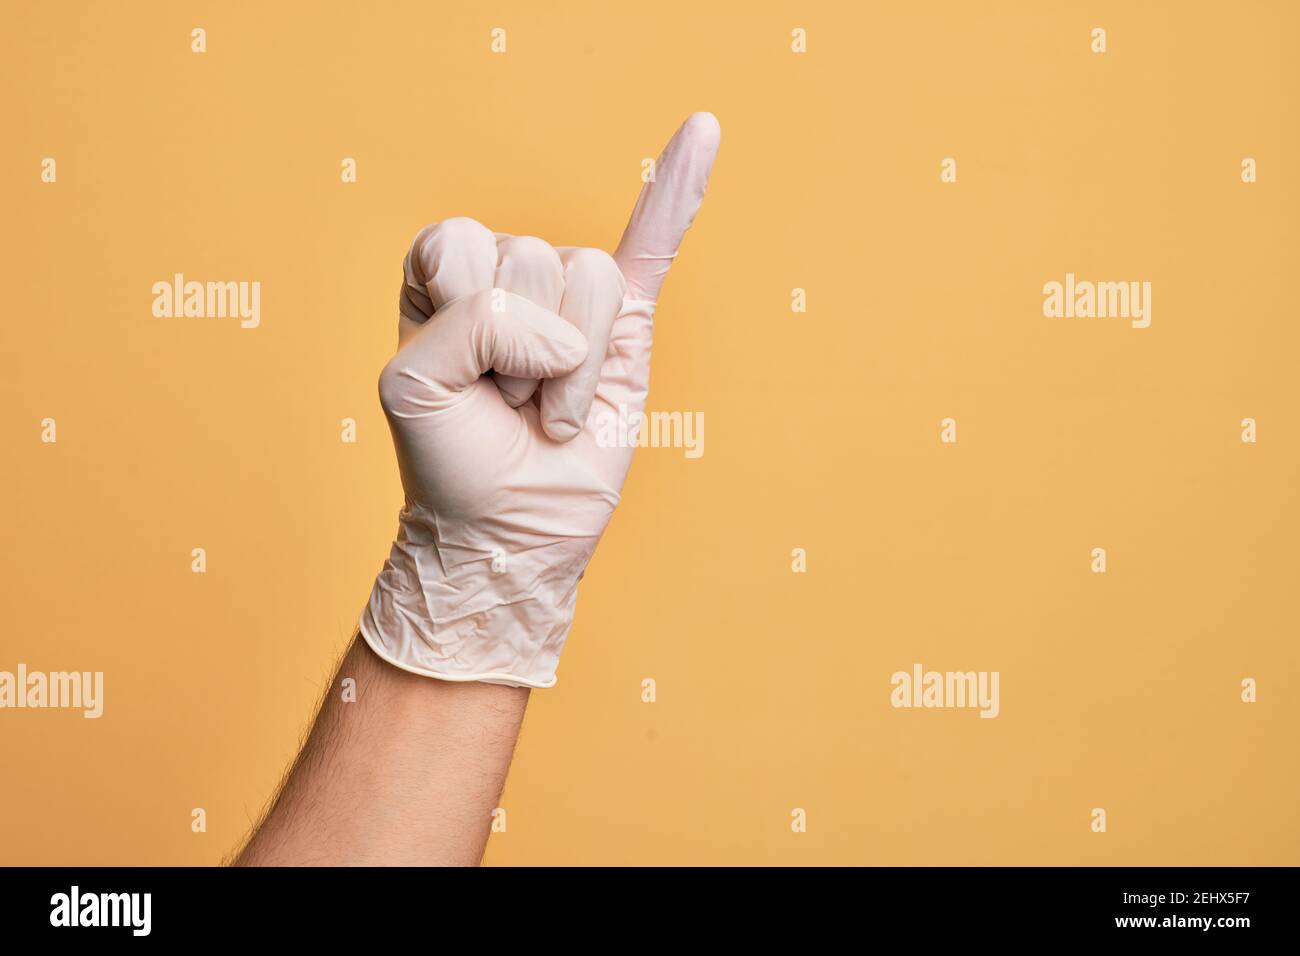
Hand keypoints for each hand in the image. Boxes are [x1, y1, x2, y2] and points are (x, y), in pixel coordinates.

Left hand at [360, 112, 720, 687]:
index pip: (460, 244)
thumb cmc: (452, 460)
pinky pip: (655, 244)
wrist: (508, 529)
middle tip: (507, 404)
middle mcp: (511, 273)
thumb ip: (469, 325)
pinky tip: (701, 134)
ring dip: (568, 371)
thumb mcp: (412, 387)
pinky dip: (678, 190)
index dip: (463, 317)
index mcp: (446, 275)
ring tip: (548, 408)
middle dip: (519, 354)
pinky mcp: (627, 325)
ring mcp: (573, 300)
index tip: (455, 378)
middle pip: (534, 259)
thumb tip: (569, 327)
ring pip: (590, 278)